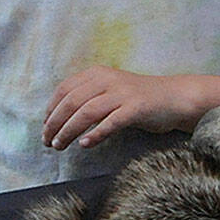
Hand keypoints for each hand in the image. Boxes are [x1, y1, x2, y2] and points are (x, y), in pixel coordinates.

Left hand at [43, 66, 194, 149]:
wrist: (174, 97)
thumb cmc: (138, 98)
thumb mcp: (110, 90)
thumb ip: (88, 98)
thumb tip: (59, 118)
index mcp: (98, 73)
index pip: (64, 89)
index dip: (50, 109)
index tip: (45, 127)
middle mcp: (108, 80)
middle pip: (71, 102)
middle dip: (55, 124)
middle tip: (48, 142)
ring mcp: (122, 93)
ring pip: (86, 113)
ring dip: (69, 131)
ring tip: (60, 146)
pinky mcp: (136, 108)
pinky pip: (110, 122)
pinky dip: (96, 134)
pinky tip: (85, 145)